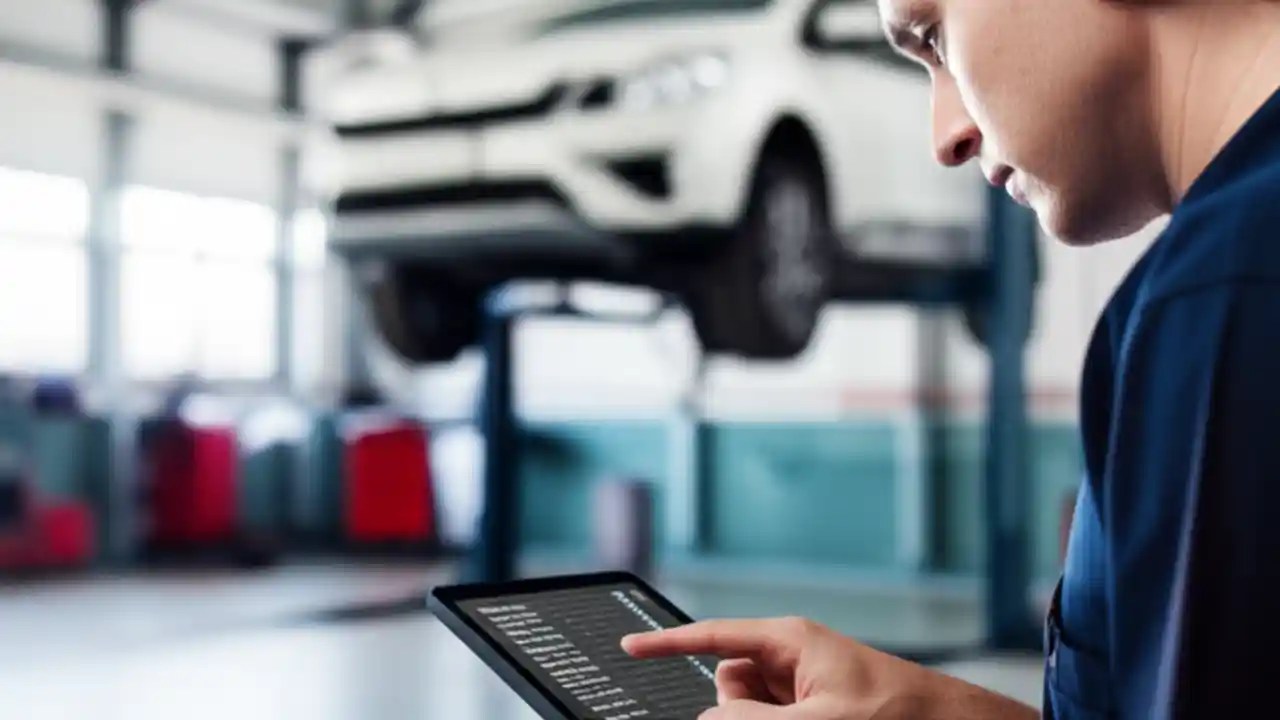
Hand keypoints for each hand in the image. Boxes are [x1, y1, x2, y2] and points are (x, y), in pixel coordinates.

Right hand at [621, 617, 1034, 719]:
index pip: (714, 636)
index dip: (667, 643)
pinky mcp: (813, 707)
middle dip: (740, 709)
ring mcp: (802, 685)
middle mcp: (791, 657)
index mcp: (789, 640)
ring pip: (747, 707)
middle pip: (729, 682)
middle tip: (794, 719)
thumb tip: (709, 718)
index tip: (628, 646)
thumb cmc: (895, 713)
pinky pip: (771, 716)